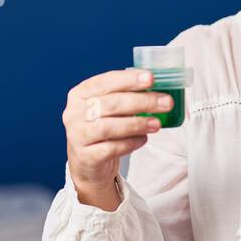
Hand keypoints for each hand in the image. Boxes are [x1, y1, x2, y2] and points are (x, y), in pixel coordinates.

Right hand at [63, 68, 173, 209]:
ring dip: (137, 124)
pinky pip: (111, 148)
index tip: (151, 78)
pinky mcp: (86, 156)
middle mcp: (74, 113)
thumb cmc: (103, 128)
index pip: (104, 82)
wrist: (88, 163)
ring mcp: (77, 135)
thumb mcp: (109, 109)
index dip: (128, 79)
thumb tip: (158, 90)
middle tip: (166, 102)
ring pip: (109, 126)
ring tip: (157, 123)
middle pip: (111, 104)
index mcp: (80, 94)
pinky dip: (131, 143)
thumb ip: (126, 97)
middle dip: (142, 102)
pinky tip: (143, 139)